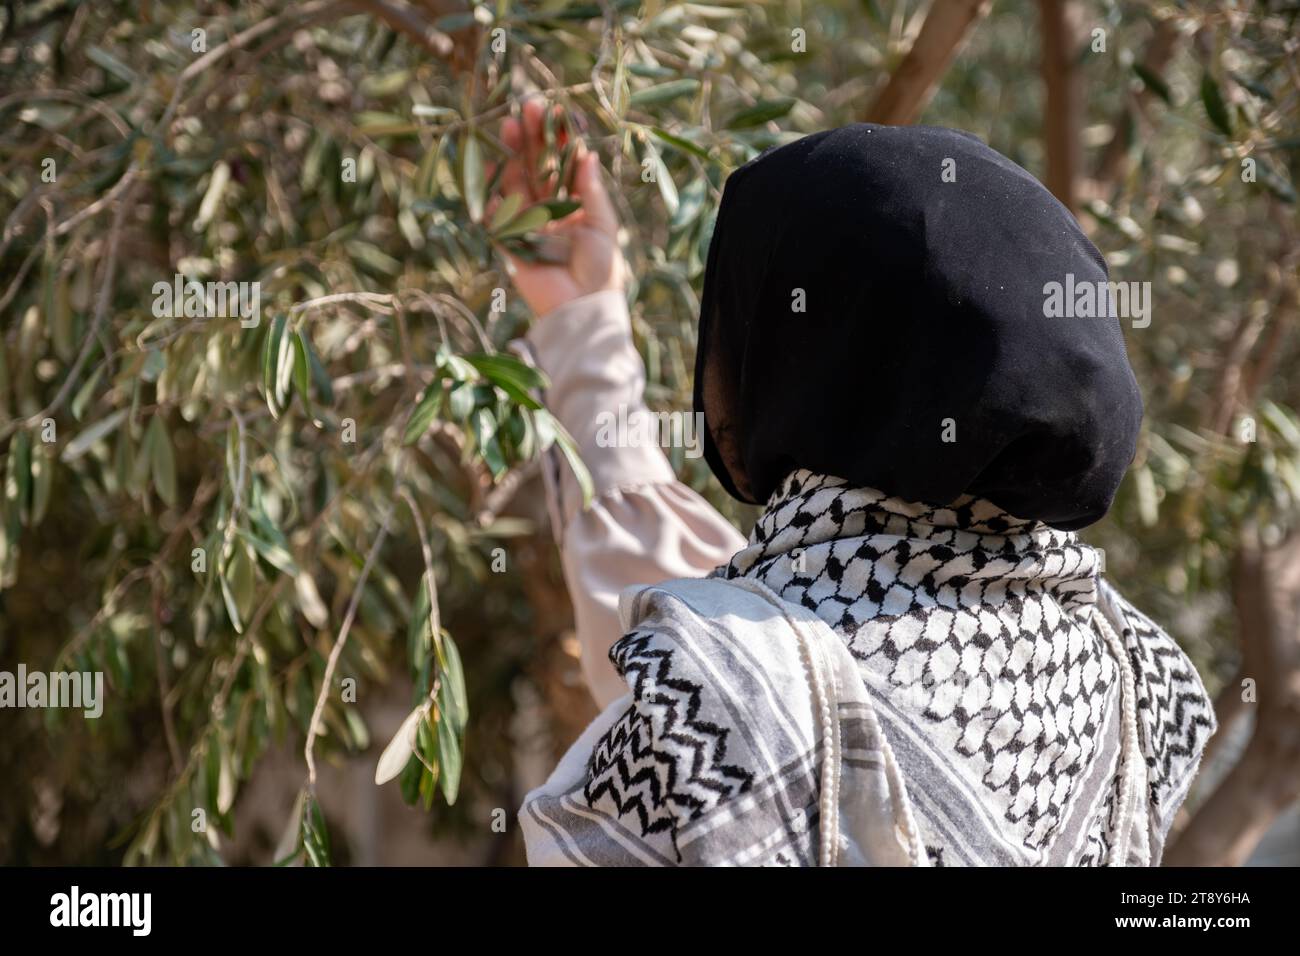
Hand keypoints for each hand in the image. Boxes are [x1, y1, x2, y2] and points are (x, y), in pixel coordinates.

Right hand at [495, 100, 623, 317]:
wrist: (582, 307)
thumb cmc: (601, 267)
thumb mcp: (602, 224)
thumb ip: (591, 190)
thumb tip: (587, 152)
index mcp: (570, 201)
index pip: (560, 163)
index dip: (555, 138)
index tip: (553, 110)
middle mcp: (547, 207)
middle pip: (533, 165)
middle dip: (528, 137)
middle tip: (524, 108)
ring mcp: (526, 222)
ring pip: (513, 182)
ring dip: (509, 156)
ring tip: (507, 129)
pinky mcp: (509, 242)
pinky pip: (497, 216)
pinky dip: (494, 198)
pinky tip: (494, 173)